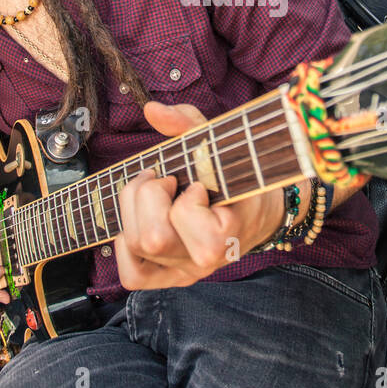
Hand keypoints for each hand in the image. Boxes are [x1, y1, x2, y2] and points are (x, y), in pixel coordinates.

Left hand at [115, 102, 286, 289]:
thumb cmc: (238, 170)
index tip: (199, 184)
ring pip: (137, 247)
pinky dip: (124, 247)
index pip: (188, 221)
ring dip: (135, 209)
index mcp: (229, 232)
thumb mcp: (221, 141)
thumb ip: (188, 123)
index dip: (186, 196)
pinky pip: (132, 275)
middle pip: (151, 238)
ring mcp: (188, 271)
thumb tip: (152, 110)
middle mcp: (207, 259)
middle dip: (149, 196)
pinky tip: (140, 221)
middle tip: (167, 180)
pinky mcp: (171, 277)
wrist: (262, 209)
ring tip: (156, 192)